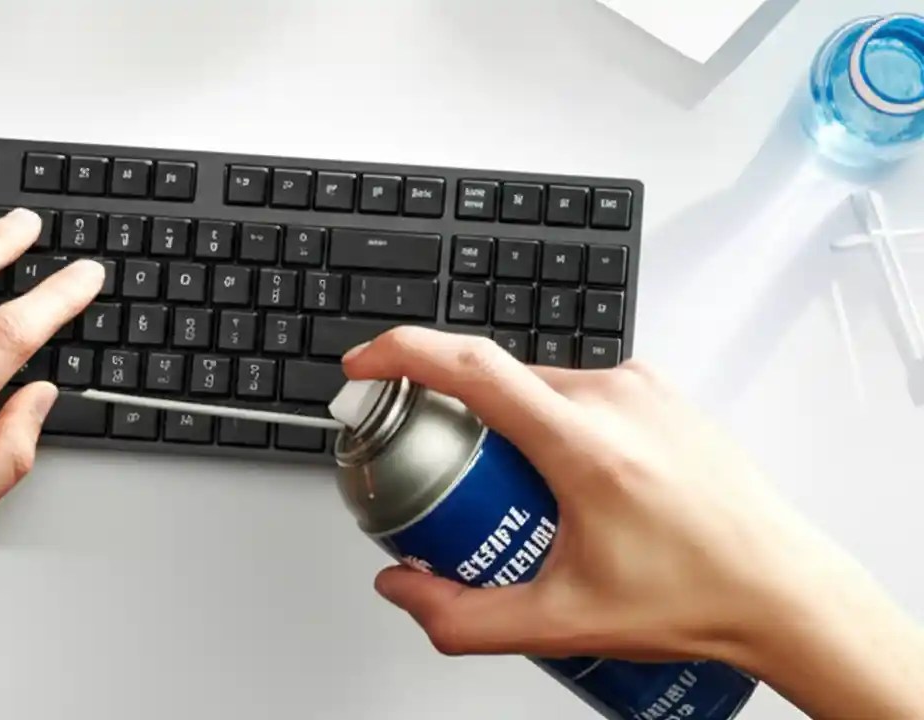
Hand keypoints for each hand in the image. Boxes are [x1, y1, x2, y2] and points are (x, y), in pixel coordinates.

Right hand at [342, 327, 923, 717]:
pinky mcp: (660, 394)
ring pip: (538, 387)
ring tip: (530, 501)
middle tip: (456, 486)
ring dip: (509, 430)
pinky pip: (578, 391)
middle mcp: (615, 399)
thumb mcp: (562, 622)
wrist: (784, 592)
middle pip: (496, 384)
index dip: (402, 354)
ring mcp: (643, 390)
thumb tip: (403, 587)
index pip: (472, 367)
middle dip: (456, 425)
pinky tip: (574, 488)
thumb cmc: (698, 598)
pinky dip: (551, 426)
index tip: (365, 363)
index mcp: (585, 445)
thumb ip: (462, 616)